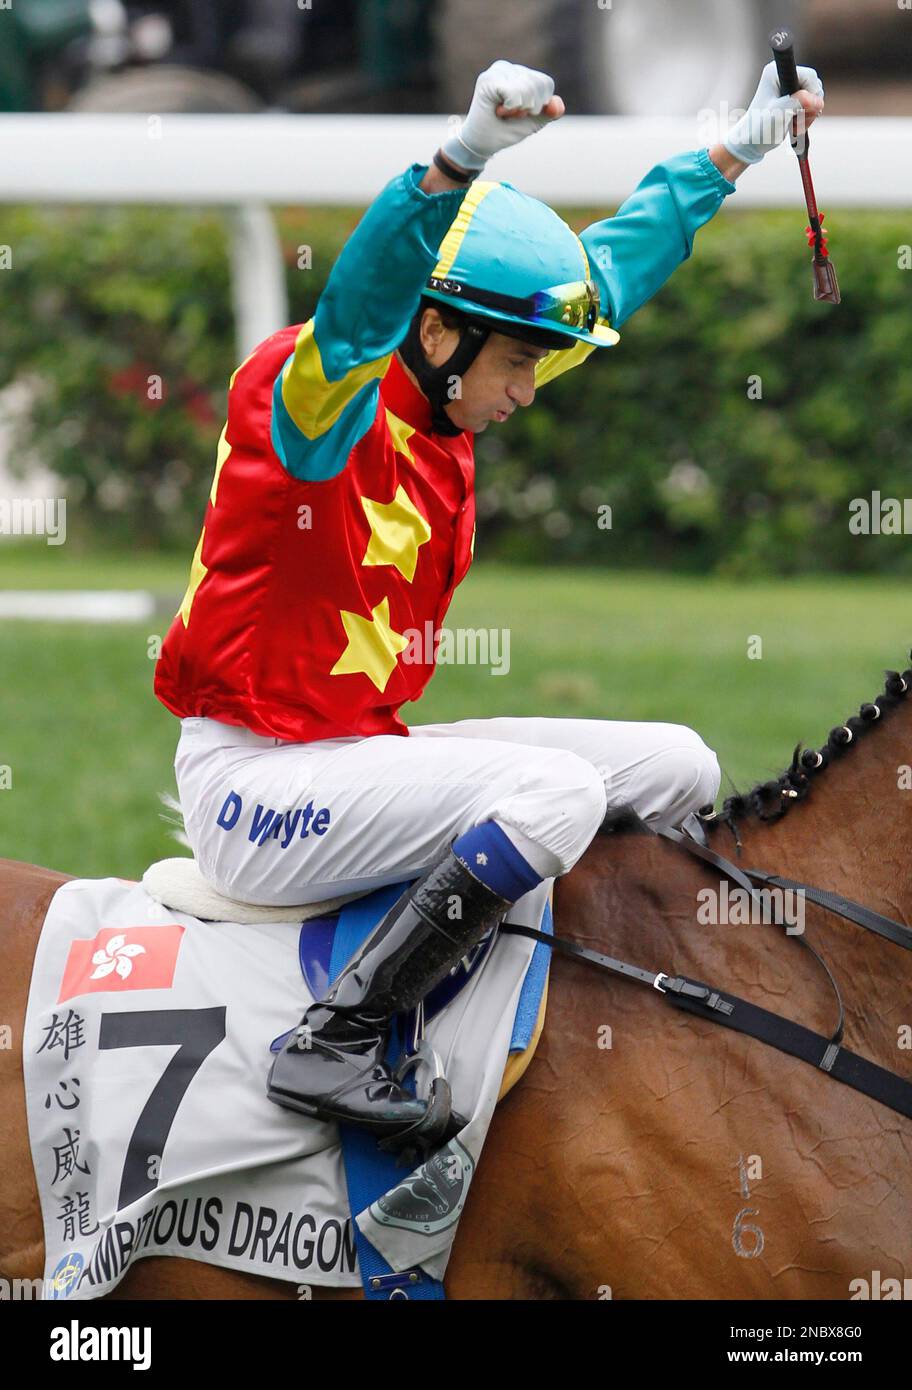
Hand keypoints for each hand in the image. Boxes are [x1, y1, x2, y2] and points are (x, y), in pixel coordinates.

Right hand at [441, 59, 564, 173]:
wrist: (481, 144)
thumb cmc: (505, 130)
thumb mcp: (533, 122)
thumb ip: (548, 112)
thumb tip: (558, 104)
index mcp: (520, 74)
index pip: (546, 84)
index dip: (539, 105)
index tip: (520, 112)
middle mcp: (508, 67)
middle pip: (539, 85)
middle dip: (530, 107)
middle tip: (510, 113)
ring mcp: (497, 71)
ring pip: (528, 89)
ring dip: (519, 109)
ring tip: (503, 111)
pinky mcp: (488, 79)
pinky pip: (514, 94)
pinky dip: (510, 108)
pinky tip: (498, 109)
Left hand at [722, 60, 823, 164]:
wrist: (750, 143)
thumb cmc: (759, 129)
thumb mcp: (779, 114)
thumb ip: (799, 103)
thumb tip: (819, 99)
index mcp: (776, 72)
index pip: (809, 76)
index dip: (811, 94)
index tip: (801, 111)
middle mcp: (783, 74)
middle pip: (814, 86)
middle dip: (809, 107)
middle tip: (795, 123)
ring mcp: (789, 85)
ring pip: (815, 97)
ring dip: (808, 115)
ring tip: (793, 126)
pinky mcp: (793, 97)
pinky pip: (812, 104)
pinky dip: (807, 117)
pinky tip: (794, 126)